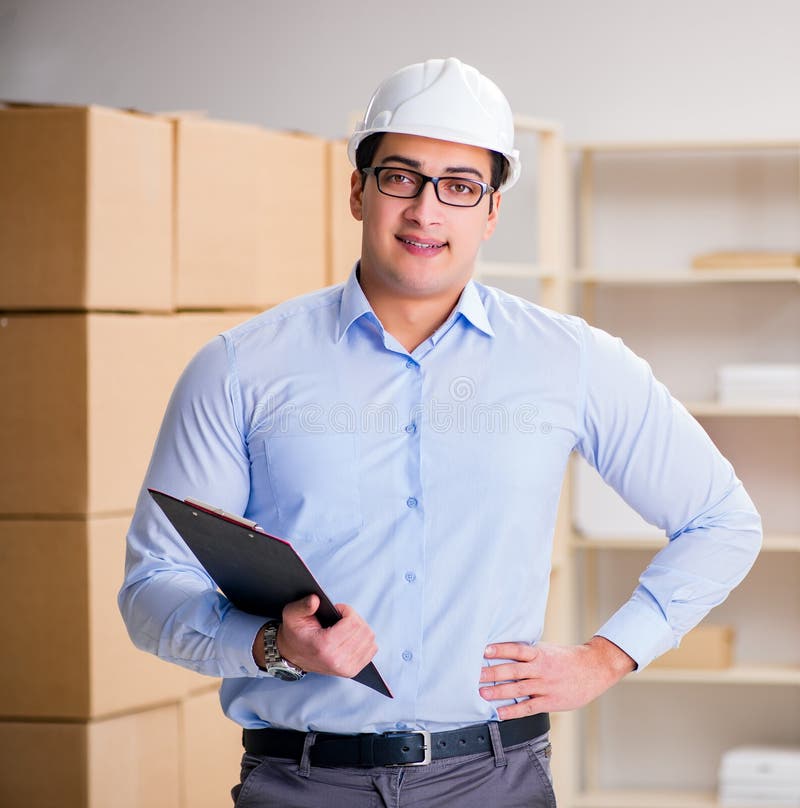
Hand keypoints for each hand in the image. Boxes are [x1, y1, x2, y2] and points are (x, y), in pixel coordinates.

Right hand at [275, 594, 376, 677]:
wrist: (293, 655)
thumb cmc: (295, 633)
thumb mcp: (292, 614)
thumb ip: (303, 605)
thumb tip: (316, 600)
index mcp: (324, 646)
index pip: (352, 622)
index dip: (346, 610)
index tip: (336, 610)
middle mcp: (337, 660)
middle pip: (363, 630)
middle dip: (354, 618)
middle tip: (340, 618)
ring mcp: (346, 668)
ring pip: (369, 638)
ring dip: (360, 628)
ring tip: (345, 627)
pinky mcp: (351, 671)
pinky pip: (371, 649)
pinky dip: (365, 639)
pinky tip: (351, 637)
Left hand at [478, 636, 635, 718]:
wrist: (594, 669)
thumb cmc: (568, 659)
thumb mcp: (549, 650)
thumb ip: (530, 654)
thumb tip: (506, 652)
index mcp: (540, 653)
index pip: (516, 650)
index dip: (500, 649)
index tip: (484, 650)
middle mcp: (541, 669)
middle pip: (513, 670)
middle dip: (492, 672)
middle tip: (474, 674)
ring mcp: (545, 686)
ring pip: (518, 689)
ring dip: (498, 691)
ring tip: (482, 693)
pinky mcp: (550, 701)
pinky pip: (528, 707)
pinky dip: (513, 711)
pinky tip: (500, 713)